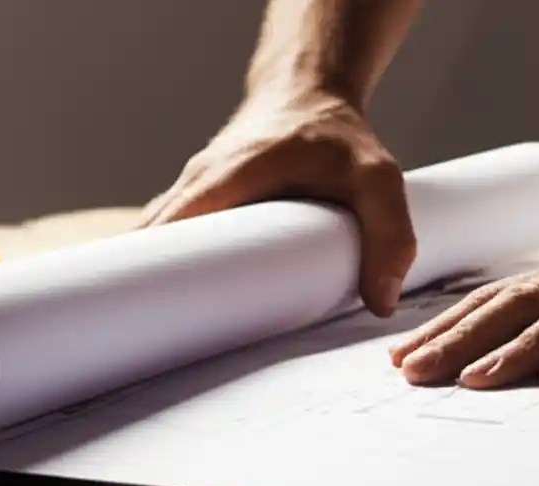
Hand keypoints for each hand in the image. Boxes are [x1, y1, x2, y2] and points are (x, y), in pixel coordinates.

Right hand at [137, 90, 415, 316]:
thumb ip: (389, 234)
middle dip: (149, 291)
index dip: (153, 274)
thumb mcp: (376, 176)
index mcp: (224, 176)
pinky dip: (172, 268)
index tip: (155, 318)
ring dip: (159, 282)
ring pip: (158, 242)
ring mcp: (194, 192)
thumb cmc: (336, 132)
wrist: (309, 89)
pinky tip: (185, 306)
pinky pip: (173, 239)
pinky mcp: (202, 202)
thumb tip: (380, 304)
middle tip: (165, 343)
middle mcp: (197, 183)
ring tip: (171, 336)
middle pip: (152, 244)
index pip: (169, 231)